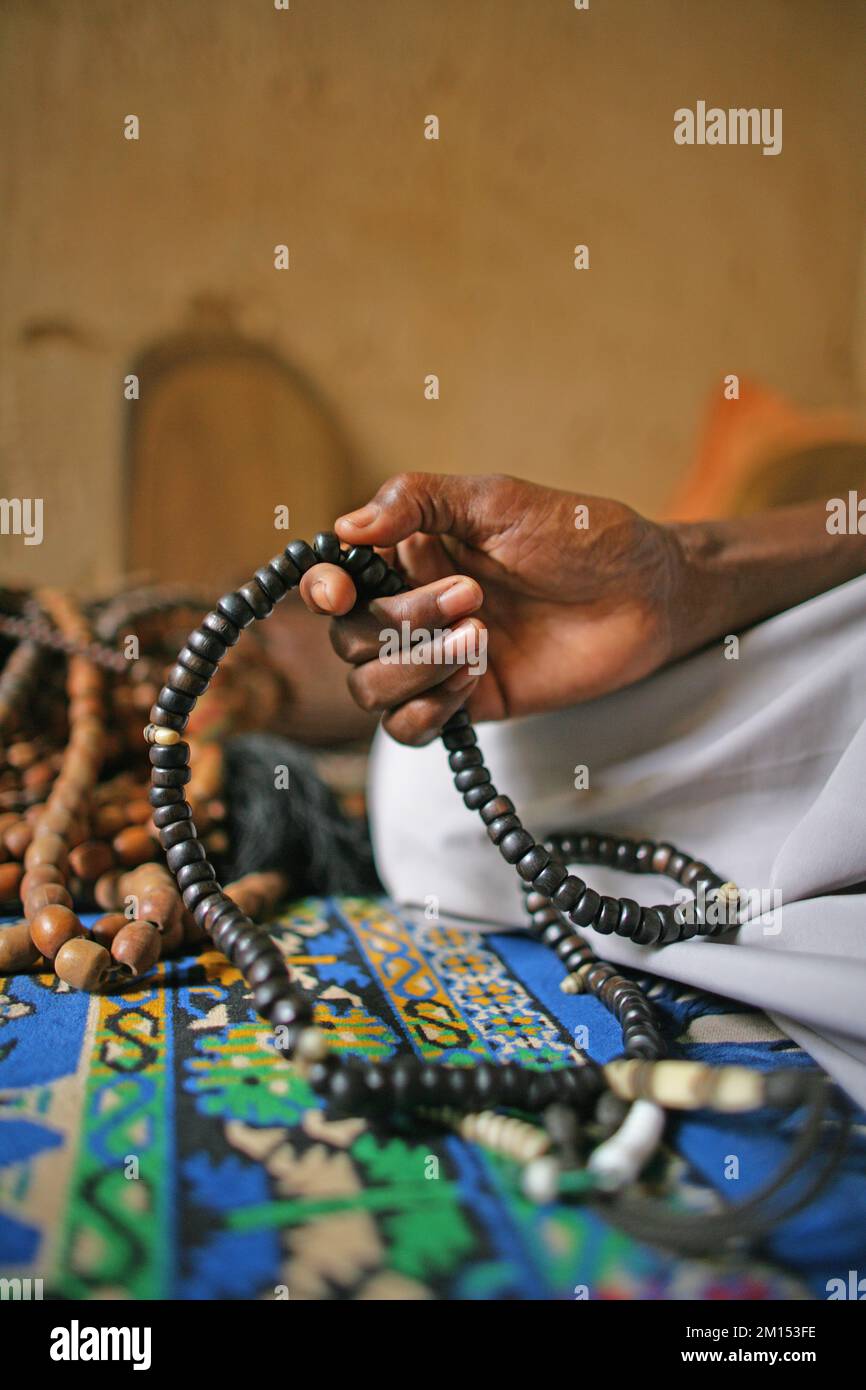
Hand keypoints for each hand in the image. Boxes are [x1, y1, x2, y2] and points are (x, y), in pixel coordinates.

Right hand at [296, 472, 687, 744]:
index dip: (324, 587)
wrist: (649, 595)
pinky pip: (409, 728)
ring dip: (414, 666)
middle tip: (475, 597)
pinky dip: (429, 710)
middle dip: (402, 620)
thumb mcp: (499, 500)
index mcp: (412, 553)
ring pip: (371, 687)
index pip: (337, 578)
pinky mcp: (470, 703)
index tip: (339, 589)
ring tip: (480, 637)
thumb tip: (345, 525)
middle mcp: (415, 608)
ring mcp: (439, 660)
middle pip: (350, 636)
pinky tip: (475, 680)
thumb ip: (418, 502)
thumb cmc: (581, 535)